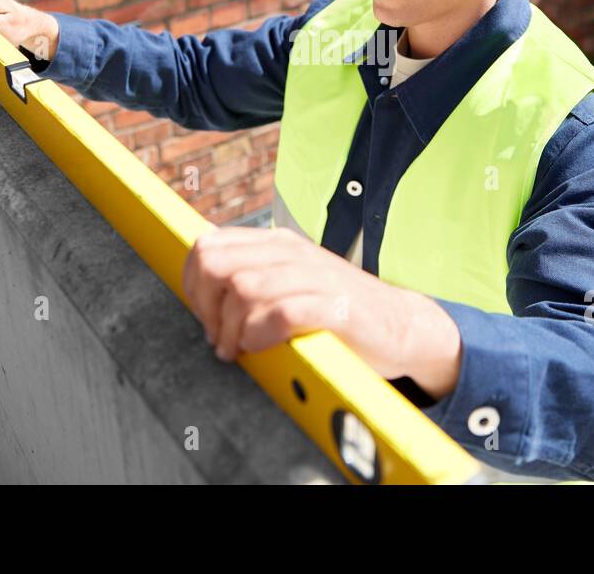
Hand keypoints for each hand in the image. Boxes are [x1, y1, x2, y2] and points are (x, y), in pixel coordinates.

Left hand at [181, 226, 462, 398]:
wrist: (401, 325)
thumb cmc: (338, 312)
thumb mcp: (291, 284)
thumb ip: (253, 280)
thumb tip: (200, 297)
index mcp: (277, 244)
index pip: (208, 246)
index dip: (192, 285)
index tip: (203, 316)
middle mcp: (293, 252)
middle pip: (217, 266)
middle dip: (205, 308)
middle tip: (218, 338)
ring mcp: (316, 276)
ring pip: (244, 290)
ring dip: (231, 329)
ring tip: (238, 349)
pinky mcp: (336, 306)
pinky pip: (281, 313)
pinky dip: (261, 335)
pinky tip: (263, 347)